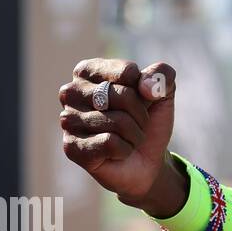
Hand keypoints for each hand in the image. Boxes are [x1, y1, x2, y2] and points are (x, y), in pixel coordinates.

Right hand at [57, 59, 185, 216]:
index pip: (127, 72)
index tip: (141, 99)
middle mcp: (71, 92)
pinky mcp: (71, 147)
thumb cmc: (148, 119)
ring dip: (135, 133)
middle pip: (121, 95)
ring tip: (128, 137)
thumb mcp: (163, 91)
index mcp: (88, 71)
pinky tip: (116, 151)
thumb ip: (162, 75)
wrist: (147, 159)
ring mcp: (68, 120)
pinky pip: (110, 143)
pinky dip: (125, 149)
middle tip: (138, 123)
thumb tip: (146, 86)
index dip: (145, 90)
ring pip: (118, 121)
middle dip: (141, 113)